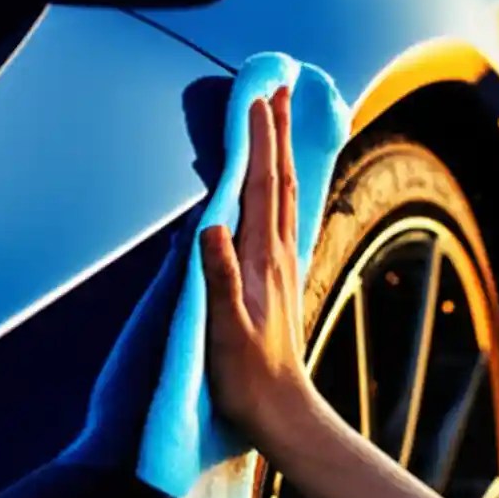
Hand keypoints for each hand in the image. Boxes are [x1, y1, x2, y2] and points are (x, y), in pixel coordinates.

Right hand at [200, 87, 312, 447]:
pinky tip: (280, 189)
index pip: (262, 186)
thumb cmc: (245, 373)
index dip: (259, 142)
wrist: (279, 408)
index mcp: (261, 259)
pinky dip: (283, 188)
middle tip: (279, 90)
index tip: (257, 99)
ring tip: (280, 123)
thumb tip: (210, 225)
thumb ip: (217, 275)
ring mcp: (283, 266)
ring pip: (287, 196)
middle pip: (282, 180)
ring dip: (282, 155)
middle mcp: (278, 255)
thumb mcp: (222, 326)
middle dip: (278, 133)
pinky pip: (286, 219)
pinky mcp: (281, 280)